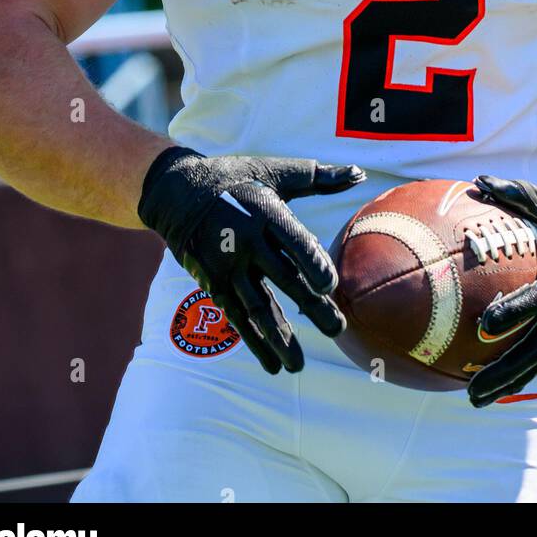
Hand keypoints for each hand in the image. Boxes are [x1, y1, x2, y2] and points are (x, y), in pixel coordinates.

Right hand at [138, 146, 365, 374]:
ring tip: (299, 364)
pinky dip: (254, 342)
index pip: (293, 242)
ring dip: (279, 337)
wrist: (178, 191)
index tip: (330, 286)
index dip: (312, 263)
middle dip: (311, 307)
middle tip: (338, 330)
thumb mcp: (276, 171)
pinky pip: (236, 317)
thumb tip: (358, 173)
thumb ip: (319, 178)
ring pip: (257, 306)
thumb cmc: (237, 178)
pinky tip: (272, 365)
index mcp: (265, 212)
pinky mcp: (214, 283)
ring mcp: (227, 266)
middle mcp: (245, 241)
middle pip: (283, 279)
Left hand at [466, 177, 536, 407]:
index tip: (484, 325)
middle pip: (535, 351)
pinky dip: (521, 370)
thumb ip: (519, 196)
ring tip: (475, 399)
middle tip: (471, 393)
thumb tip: (480, 182)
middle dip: (503, 373)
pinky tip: (493, 381)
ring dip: (509, 381)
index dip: (513, 313)